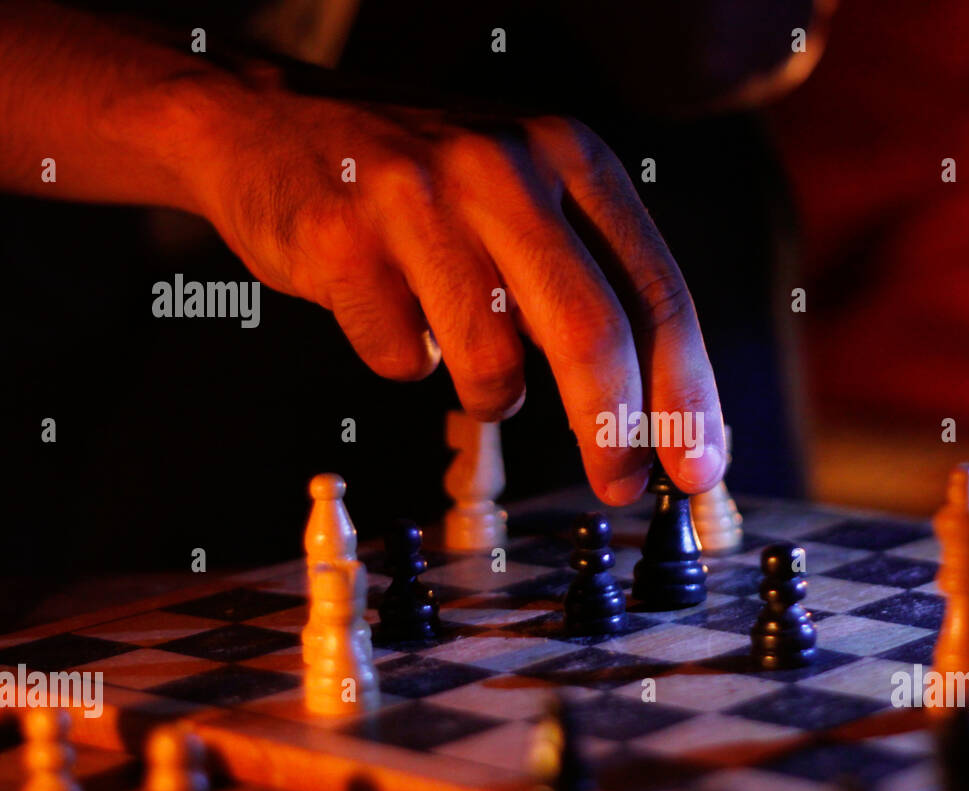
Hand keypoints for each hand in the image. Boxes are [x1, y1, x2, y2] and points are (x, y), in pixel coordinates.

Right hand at [183, 87, 725, 503]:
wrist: (263, 118)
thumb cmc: (422, 180)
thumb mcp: (526, 190)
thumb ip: (589, 278)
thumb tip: (654, 411)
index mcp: (571, 156)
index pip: (657, 292)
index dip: (686, 393)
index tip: (698, 467)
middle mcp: (504, 168)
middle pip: (590, 332)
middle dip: (614, 431)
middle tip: (620, 488)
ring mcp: (419, 201)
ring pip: (492, 366)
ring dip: (488, 389)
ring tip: (456, 336)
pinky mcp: (343, 242)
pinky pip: (403, 360)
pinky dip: (403, 357)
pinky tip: (383, 300)